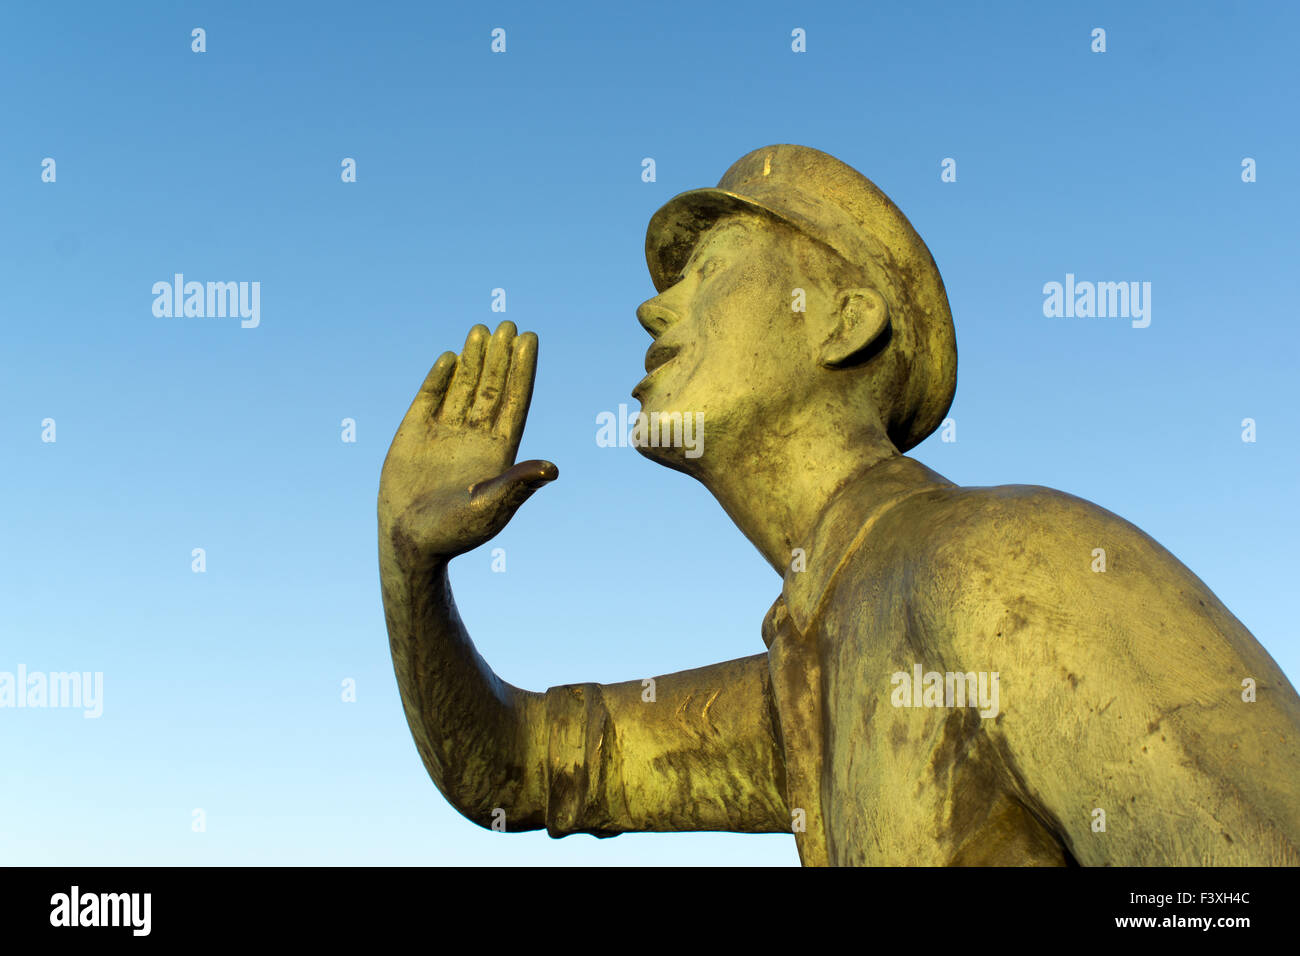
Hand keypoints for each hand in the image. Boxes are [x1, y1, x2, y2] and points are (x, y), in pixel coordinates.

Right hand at [379, 321, 556, 564]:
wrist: (408, 541)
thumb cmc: (454, 533)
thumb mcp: (490, 508)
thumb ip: (517, 484)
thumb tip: (552, 469)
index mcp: (499, 450)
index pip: (515, 401)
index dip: (522, 371)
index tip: (529, 339)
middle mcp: (475, 436)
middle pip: (492, 388)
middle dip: (501, 357)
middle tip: (508, 325)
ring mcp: (445, 432)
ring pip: (464, 387)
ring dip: (474, 360)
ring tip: (482, 330)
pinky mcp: (415, 432)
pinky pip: (430, 397)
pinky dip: (439, 377)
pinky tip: (450, 357)